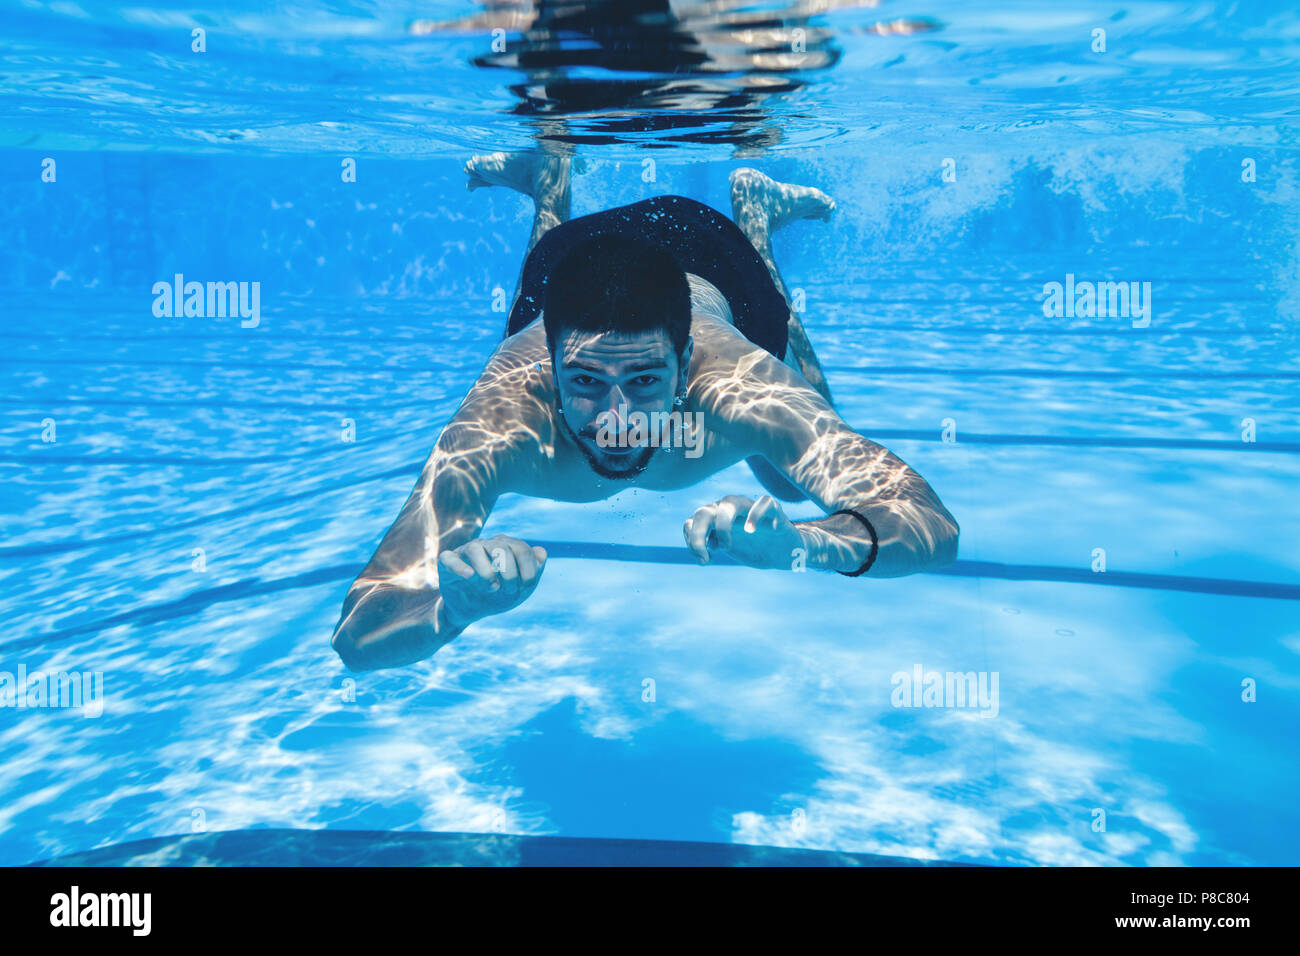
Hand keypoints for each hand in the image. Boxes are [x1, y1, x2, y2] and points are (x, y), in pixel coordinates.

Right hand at [437, 535, 547, 628]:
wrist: (473, 610)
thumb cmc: (499, 594)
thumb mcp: (521, 587)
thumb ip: (535, 570)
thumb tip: (541, 552)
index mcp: (506, 546)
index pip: (521, 548)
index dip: (527, 568)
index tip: (525, 588)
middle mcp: (486, 545)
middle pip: (501, 547)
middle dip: (510, 572)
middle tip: (509, 591)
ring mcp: (466, 552)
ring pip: (475, 549)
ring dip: (486, 571)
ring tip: (492, 588)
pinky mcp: (448, 563)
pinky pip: (449, 558)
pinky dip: (459, 567)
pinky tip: (469, 577)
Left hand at [682, 494, 802, 569]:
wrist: (783, 551)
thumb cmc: (753, 548)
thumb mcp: (727, 548)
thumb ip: (710, 546)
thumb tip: (700, 552)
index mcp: (715, 518)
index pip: (692, 522)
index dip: (692, 541)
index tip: (703, 560)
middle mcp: (728, 508)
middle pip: (704, 512)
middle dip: (698, 535)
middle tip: (704, 558)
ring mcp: (750, 506)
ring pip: (729, 504)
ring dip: (722, 526)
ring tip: (726, 547)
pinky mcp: (773, 508)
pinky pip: (763, 503)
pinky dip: (755, 514)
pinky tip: (751, 530)